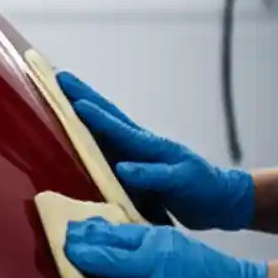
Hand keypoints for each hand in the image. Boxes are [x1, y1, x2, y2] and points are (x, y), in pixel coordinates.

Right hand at [57, 71, 254, 230]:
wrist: (218, 200)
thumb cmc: (203, 188)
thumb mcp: (182, 180)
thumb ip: (154, 174)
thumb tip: (122, 168)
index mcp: (148, 146)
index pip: (116, 127)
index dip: (94, 115)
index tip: (73, 101)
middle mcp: (137, 144)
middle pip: (106, 115)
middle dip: (82, 95)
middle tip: (60, 76)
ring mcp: (133, 154)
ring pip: (103, 127)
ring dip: (82, 110)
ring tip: (60, 95)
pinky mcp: (131, 167)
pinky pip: (105, 147)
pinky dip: (89, 133)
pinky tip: (76, 132)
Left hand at [65, 218, 267, 277]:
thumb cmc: (203, 271)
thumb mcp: (173, 246)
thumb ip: (142, 244)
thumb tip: (104, 239)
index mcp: (157, 235)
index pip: (115, 229)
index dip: (88, 230)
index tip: (68, 229)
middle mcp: (155, 250)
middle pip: (108, 244)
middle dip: (80, 244)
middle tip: (62, 243)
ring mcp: (159, 277)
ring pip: (113, 266)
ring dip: (88, 264)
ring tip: (70, 262)